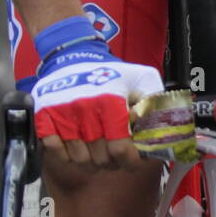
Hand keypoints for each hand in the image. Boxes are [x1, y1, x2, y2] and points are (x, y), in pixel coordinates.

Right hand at [32, 20, 162, 170]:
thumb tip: (171, 131)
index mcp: (110, 99)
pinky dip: (67, 154)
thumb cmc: (108, 71)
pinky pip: (55, 151)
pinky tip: (78, 145)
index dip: (130, 161)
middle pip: (100, 158)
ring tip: (98, 150)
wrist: (72, 55)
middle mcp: (84, 107)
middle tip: (116, 155)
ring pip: (79, 160)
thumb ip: (156, 104)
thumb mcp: (141, 79)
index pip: (120, 149)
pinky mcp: (44, 117)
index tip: (133, 160)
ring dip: (91, 160)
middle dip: (113, 161)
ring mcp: (61, 113)